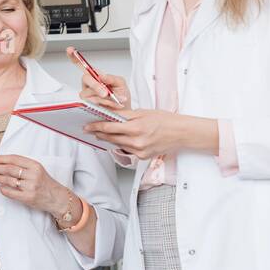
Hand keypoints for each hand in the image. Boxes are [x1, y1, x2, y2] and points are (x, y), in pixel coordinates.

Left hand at [0, 154, 64, 214]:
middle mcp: (33, 175)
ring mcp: (30, 187)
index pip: (14, 159)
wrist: (57, 198)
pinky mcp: (28, 197)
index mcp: (35, 165)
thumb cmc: (46, 183)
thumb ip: (23, 165)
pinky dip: (3, 190)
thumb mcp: (37, 170)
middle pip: (10, 169)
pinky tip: (0, 187)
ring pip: (9, 180)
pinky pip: (11, 193)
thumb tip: (4, 163)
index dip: (1, 159)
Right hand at [70, 49, 129, 110]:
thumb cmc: (121, 99)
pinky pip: (91, 103)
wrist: (123, 114)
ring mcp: (86, 96)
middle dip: (96, 86)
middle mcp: (88, 85)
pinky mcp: (86, 106)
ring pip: (89, 93)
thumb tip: (102, 75)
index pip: (83, 66)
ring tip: (116, 102)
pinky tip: (110, 105)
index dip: (75, 58)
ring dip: (104, 98)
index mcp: (95, 77)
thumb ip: (112, 78)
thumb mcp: (121, 84)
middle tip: (106, 93)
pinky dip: (103, 104)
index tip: (70, 50)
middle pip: (86, 79)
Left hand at [84, 110, 209, 160]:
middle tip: (89, 129)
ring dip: (108, 139)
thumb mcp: (143, 113)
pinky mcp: (142, 157)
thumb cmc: (165, 120)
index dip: (96, 126)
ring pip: (117, 144)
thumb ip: (124, 115)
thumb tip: (108, 114)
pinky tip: (118, 140)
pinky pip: (127, 150)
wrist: (181, 133)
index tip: (87, 125)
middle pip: (111, 138)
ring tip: (100, 134)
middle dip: (99, 133)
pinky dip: (121, 144)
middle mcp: (137, 141)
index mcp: (136, 127)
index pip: (109, 127)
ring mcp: (139, 151)